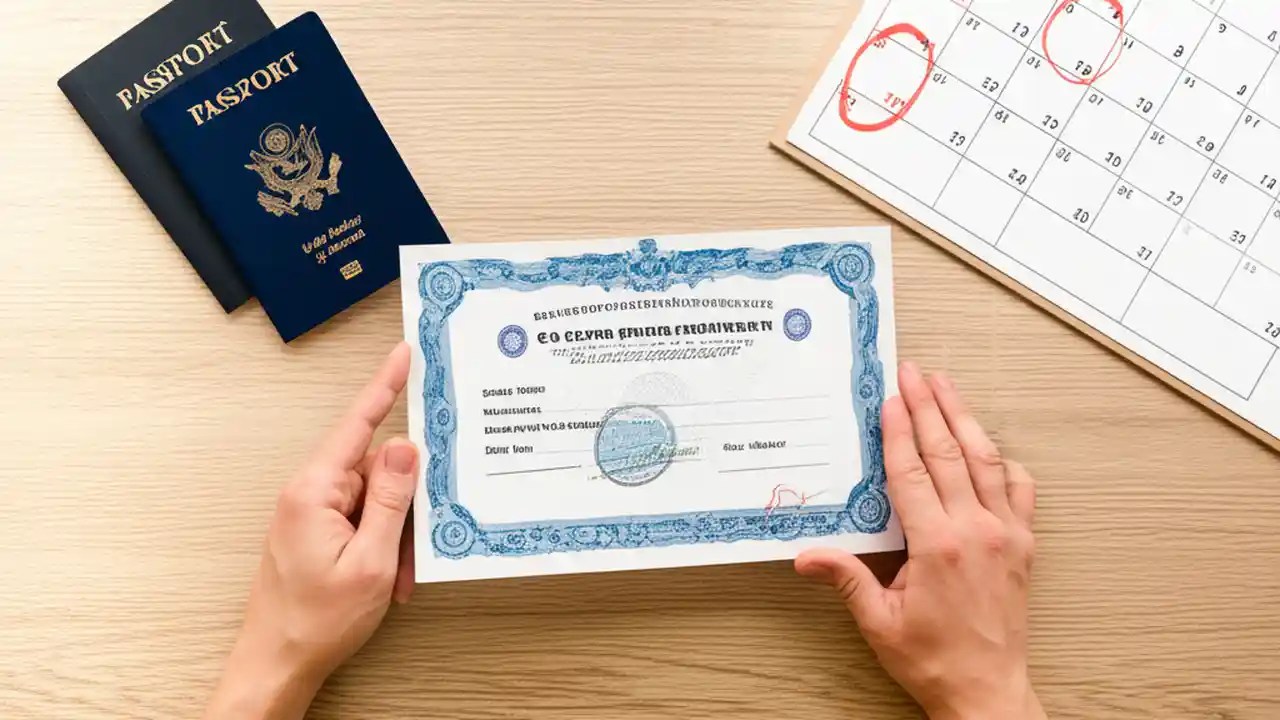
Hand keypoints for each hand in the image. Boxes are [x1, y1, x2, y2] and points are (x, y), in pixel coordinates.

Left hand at [205, 343, 418, 719]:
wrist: (276, 665)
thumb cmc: (314, 622)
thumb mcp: (369, 561)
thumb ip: (390, 499)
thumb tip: (404, 448)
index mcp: (314, 491)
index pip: (357, 424)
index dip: (384, 386)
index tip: (404, 355)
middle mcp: (309, 493)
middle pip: (376, 469)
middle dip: (406, 505)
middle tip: (417, 543)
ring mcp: (312, 512)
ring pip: (375, 500)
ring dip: (394, 535)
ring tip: (396, 577)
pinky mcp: (317, 530)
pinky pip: (363, 521)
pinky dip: (382, 546)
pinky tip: (387, 577)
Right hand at [796, 363, 1041, 719]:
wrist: (988, 692)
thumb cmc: (935, 660)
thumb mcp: (879, 622)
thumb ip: (846, 579)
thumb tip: (807, 556)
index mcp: (938, 545)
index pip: (912, 471)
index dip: (898, 430)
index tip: (891, 398)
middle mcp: (977, 530)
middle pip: (949, 452)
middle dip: (929, 406)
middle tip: (914, 373)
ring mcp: (1006, 534)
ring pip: (985, 460)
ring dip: (964, 419)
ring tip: (947, 387)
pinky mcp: (1024, 545)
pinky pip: (1019, 489)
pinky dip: (1004, 462)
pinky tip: (990, 447)